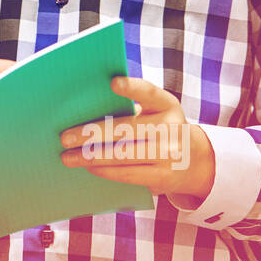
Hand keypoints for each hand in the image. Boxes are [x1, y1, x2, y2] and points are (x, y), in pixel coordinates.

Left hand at [57, 77, 215, 205]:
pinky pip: (128, 174)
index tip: (113, 83)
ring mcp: (170, 154)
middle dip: (91, 133)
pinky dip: (104, 170)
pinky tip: (88, 167)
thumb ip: (130, 109)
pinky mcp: (164, 177)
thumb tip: (84, 111)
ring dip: (90, 156)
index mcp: (167, 104)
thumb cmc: (161, 130)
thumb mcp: (156, 114)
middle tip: (64, 137)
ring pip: (122, 154)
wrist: (196, 161)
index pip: (149, 93)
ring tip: (68, 157)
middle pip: (126, 129)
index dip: (132, 88)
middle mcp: (172, 127)